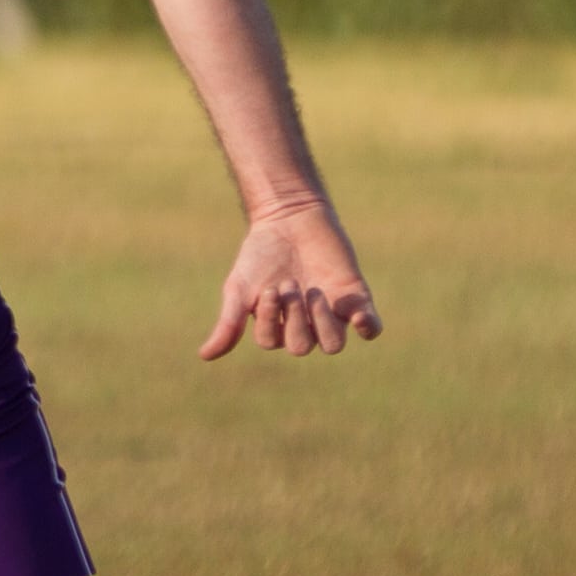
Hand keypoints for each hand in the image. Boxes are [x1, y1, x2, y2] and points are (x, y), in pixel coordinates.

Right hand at [202, 201, 381, 359]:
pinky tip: (358, 317)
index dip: (270, 318)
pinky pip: (370, 327)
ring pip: (334, 344)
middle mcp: (304, 326)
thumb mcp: (239, 288)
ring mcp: (331, 314)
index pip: (272, 341)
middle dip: (294, 317)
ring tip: (314, 291)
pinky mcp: (355, 298)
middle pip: (302, 346)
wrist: (289, 218)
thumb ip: (229, 324)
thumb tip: (205, 356)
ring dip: (322, 321)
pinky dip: (367, 327)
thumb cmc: (260, 255)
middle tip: (290, 283)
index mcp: (276, 327)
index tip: (269, 288)